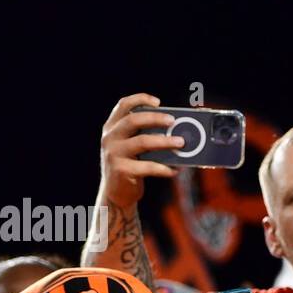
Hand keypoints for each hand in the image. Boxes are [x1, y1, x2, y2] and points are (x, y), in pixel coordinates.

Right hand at [99, 93, 181, 209]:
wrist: (116, 193)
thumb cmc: (130, 166)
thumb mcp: (131, 147)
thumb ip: (144, 136)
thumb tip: (176, 131)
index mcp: (112, 127)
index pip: (123, 105)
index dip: (140, 99)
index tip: (158, 102)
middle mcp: (110, 138)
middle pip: (133, 120)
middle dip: (155, 118)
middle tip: (173, 121)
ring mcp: (114, 154)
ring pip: (142, 142)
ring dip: (165, 141)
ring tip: (181, 143)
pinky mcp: (122, 170)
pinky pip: (148, 166)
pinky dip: (164, 168)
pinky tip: (175, 170)